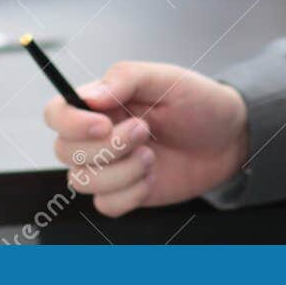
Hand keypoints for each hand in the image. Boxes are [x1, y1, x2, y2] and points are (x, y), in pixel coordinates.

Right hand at [44, 61, 249, 217]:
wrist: (229, 140)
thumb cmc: (198, 102)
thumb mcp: (167, 78)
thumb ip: (126, 79)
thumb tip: (87, 96)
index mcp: (101, 103)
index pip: (57, 113)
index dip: (70, 122)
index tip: (102, 123)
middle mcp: (98, 135)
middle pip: (63, 151)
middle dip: (106, 147)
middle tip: (145, 131)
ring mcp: (109, 167)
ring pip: (81, 182)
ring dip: (120, 172)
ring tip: (152, 156)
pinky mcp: (124, 193)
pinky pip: (105, 205)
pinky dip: (130, 194)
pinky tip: (152, 177)